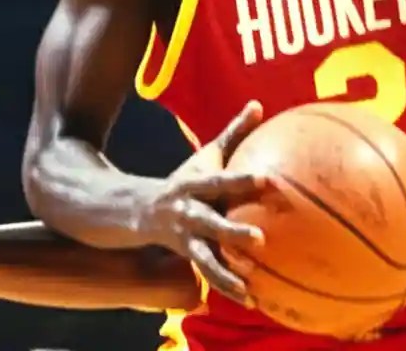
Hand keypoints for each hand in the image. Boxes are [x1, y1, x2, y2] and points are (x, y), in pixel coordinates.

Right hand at [139, 101, 267, 306]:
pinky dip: (229, 288)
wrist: (140, 210)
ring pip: (207, 259)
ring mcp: (187, 239)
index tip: (265, 180)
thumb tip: (258, 104)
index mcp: (195, 187)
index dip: (240, 180)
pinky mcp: (190, 257)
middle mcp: (189, 214)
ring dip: (228, 275)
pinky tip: (253, 301)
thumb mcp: (206, 156)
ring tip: (250, 290)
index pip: (219, 182)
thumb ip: (234, 133)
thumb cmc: (187, 179)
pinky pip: (211, 275)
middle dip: (233, 232)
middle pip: (211, 224)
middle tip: (261, 239)